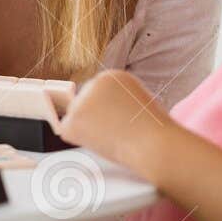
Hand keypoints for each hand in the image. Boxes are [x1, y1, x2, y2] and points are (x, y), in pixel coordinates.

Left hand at [57, 70, 172, 173]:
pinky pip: (66, 131)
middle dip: (94, 120)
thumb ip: (112, 102)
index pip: (96, 95)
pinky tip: (100, 140)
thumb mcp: (135, 104)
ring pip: (75, 118)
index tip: (122, 121)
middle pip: (83, 105)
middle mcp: (94, 81)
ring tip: (112, 135)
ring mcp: (81, 100)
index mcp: (112, 76)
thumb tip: (92, 112)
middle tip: (117, 131)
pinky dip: (79, 140)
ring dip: (88, 130)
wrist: (154, 144)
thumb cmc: (152, 131)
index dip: (108, 113)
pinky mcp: (72, 119)